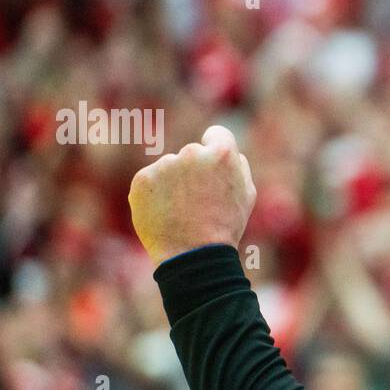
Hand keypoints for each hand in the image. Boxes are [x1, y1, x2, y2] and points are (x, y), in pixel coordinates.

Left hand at [129, 125, 256, 265]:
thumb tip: (222, 151)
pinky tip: (165, 214)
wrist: (193, 255)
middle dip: (194, 172)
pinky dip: (155, 195)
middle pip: (192, 154)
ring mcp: (164, 165)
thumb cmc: (225, 226)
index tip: (212, 167)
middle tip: (199, 202)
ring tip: (181, 212)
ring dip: (174, 184)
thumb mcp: (246, 194)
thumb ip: (236, 165)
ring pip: (169, 169)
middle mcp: (191, 152)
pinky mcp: (142, 179)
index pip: (217, 134)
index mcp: (221, 153)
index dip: (216, 150)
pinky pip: (150, 182)